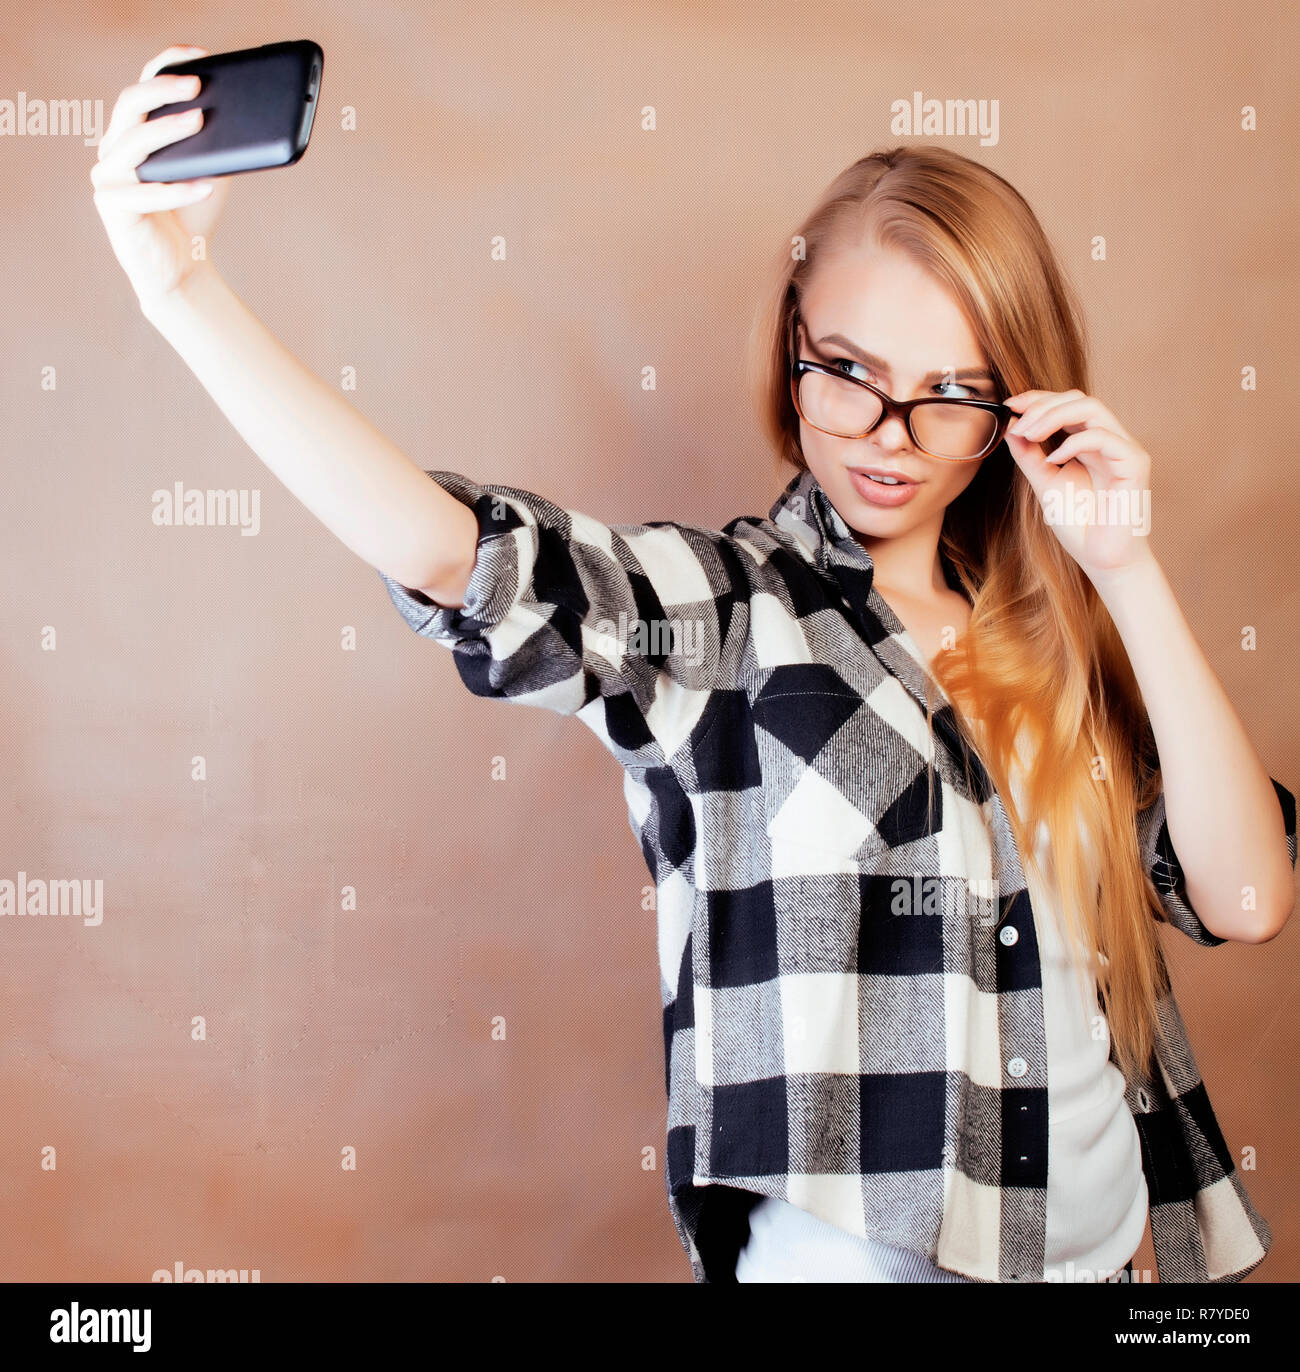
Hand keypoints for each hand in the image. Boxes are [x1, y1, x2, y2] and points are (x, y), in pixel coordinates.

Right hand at [90, 45, 232, 313]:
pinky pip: (144, 194)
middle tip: (197, 86)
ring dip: (167, 131)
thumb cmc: (193, 215)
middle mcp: (113, 148)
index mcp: (133, 132)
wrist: (182, 268)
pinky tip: (205, 184)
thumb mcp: (210, 171)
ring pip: (133, 143)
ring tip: (199, 121)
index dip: (167, 65)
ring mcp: (107, 177)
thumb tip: (248, 115)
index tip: (200, 56)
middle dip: (163, 90)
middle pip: (131, 104)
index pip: (144, 86)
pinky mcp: (112, 208)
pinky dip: (176, 189)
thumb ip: (217, 145)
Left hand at [1002, 388, 1157, 582]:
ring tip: (1029, 434)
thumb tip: (1011, 427)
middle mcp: (1109, 440)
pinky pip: (1103, 437)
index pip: (1067, 405)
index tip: (1009, 404)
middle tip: (1017, 422)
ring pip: (1092, 409)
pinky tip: (1054, 460)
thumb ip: (1030, 456)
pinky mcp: (1134, 463)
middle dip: (1043, 405)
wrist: (1104, 559)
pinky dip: (1073, 443)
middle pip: (1079, 399)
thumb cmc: (1080, 525)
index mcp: (1090, 443)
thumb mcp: (1045, 484)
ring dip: (1054, 415)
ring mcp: (1124, 449)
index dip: (1038, 398)